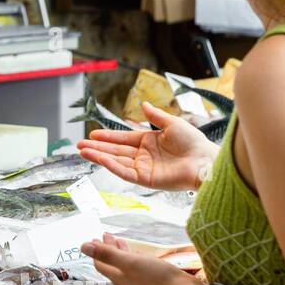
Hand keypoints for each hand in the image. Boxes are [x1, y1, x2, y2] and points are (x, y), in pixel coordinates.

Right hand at [76, 101, 218, 190]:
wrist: (205, 161)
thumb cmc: (194, 143)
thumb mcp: (173, 123)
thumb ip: (156, 116)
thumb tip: (144, 104)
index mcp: (149, 142)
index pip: (123, 139)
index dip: (107, 137)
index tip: (92, 134)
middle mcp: (144, 156)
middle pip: (115, 151)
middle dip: (97, 148)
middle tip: (79, 145)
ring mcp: (144, 168)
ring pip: (116, 162)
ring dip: (99, 156)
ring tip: (83, 152)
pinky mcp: (146, 179)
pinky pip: (125, 172)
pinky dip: (112, 166)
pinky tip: (100, 159)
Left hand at [81, 232, 199, 284]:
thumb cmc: (156, 278)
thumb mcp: (129, 262)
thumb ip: (108, 254)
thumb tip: (82, 247)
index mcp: (119, 278)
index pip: (101, 264)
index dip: (96, 252)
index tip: (94, 238)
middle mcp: (128, 282)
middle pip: (112, 265)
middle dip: (107, 250)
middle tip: (105, 235)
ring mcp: (141, 283)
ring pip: (126, 267)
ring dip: (120, 253)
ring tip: (120, 241)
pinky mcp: (154, 282)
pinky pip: (138, 269)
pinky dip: (134, 258)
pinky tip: (139, 254)